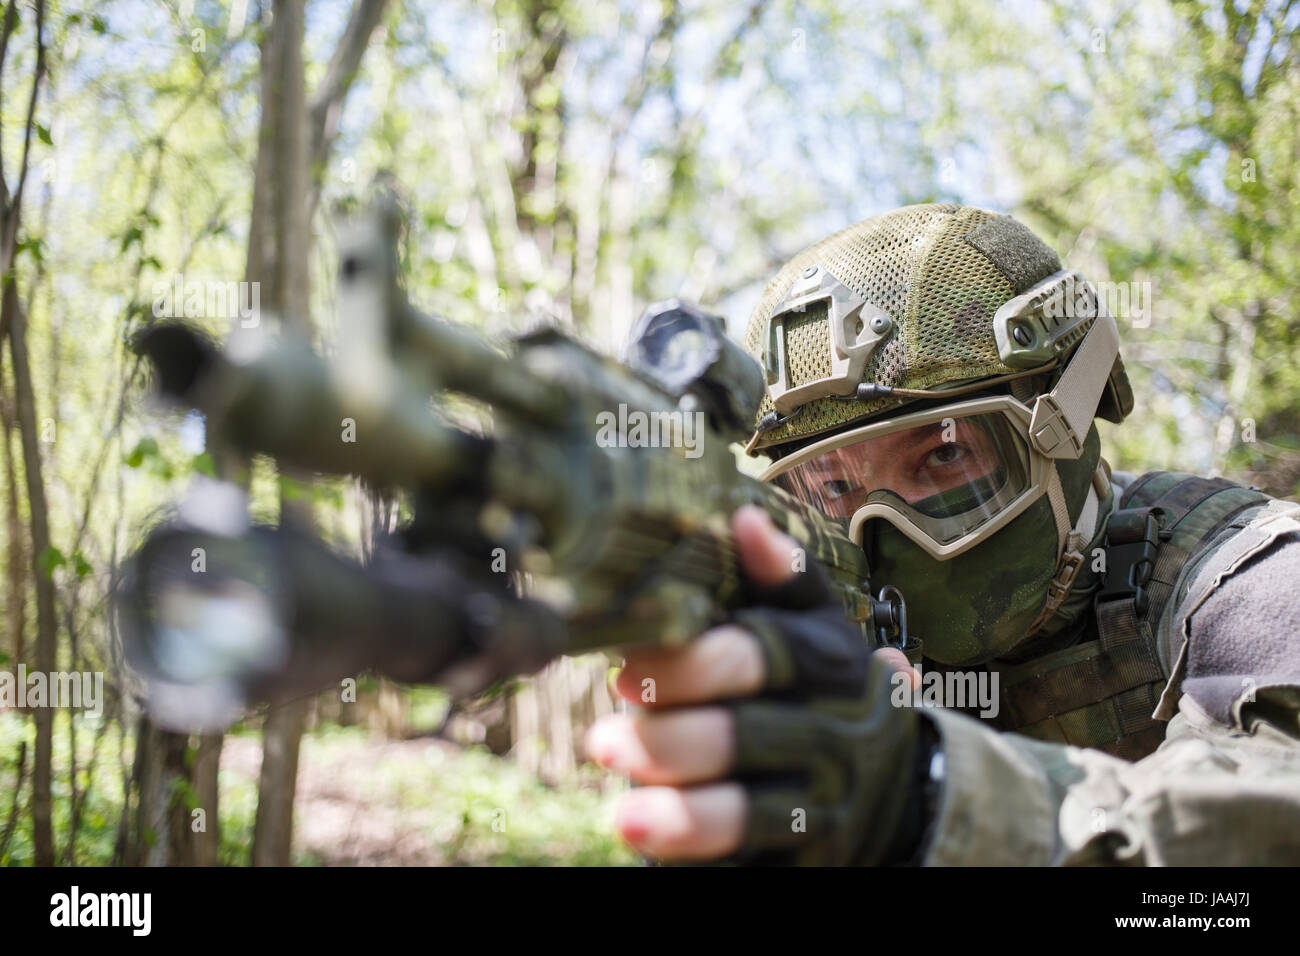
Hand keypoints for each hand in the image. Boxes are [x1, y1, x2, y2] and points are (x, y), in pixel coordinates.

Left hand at [585, 505, 926, 863]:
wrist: (893, 789)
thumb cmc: (829, 691)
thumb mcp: (821, 629)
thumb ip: (782, 580)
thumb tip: (743, 517)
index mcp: (828, 664)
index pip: (756, 657)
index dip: (687, 665)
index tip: (625, 668)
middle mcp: (834, 734)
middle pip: (743, 738)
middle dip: (666, 741)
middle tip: (602, 740)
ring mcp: (824, 805)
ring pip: (749, 815)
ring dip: (681, 816)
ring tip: (623, 815)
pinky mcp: (809, 858)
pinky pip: (748, 861)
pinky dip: (698, 856)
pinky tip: (652, 843)